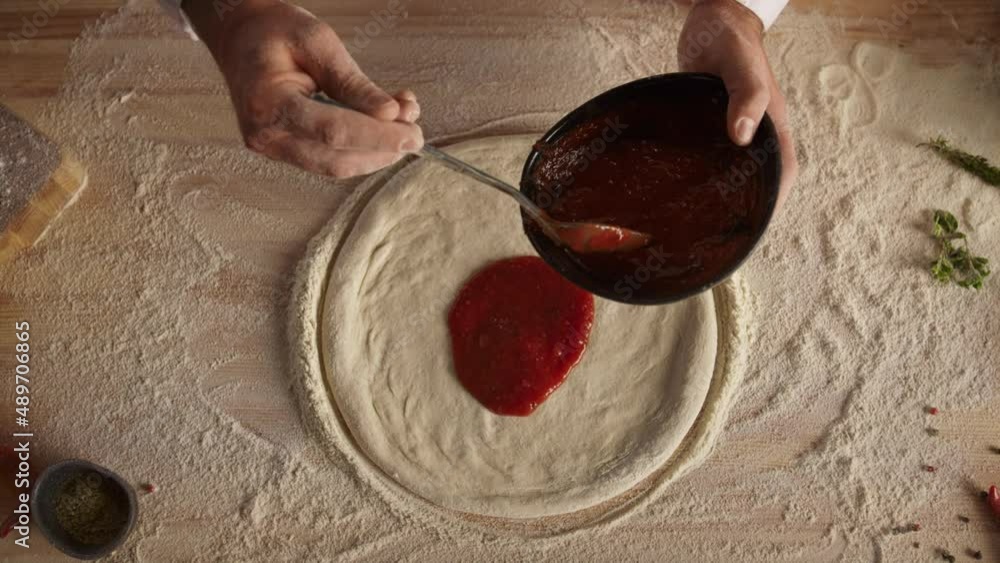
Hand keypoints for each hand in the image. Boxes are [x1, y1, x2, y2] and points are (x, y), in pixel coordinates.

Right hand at [183, 0, 422, 177]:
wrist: (240, 36)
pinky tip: (382, 130)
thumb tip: (391, 114)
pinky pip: (328, 160)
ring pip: (335, 166)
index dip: (378, 136)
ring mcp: (272, 148)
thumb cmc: (274, 31)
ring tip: (404, 125)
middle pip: (335, 159)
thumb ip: (353, 82)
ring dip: (376, 152)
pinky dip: (360, 149)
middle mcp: (265, 135)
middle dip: (382, 149)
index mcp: (267, 103)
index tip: (413, 134)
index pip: (332, 131)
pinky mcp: (284, 151)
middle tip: (416, 134)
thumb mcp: (318, 41)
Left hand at [677, 0, 797, 209]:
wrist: (711, 18)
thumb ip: (745, 94)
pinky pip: (710, 157)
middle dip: (744, 208)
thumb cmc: (730, 39)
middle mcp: (756, 134)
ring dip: (720, 193)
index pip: (782, 174)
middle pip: (758, 179)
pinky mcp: (711, 127)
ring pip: (733, 171)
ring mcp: (734, 132)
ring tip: (695, 221)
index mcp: (772, 125)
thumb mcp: (739, 64)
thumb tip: (742, 136)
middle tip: (715, 234)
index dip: (773, 203)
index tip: (752, 227)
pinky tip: (678, 187)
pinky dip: (700, 173)